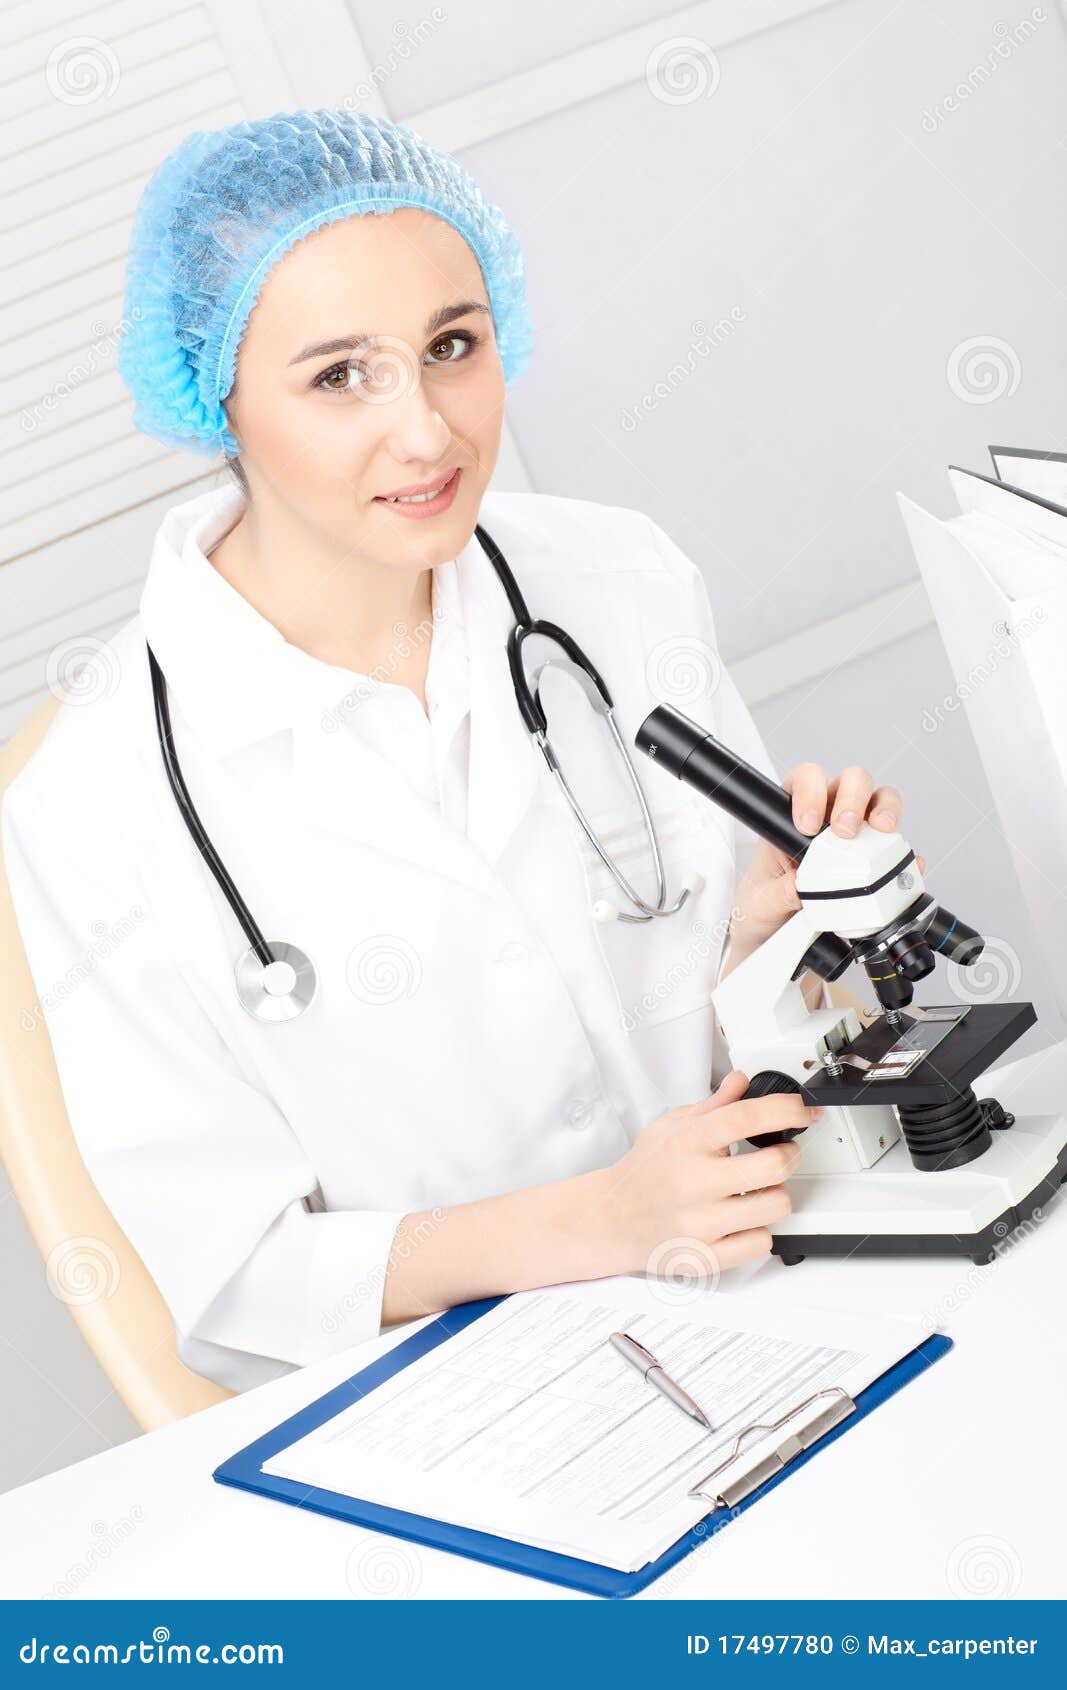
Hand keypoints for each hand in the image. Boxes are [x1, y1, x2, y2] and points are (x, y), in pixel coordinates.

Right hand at [593, 1070, 821, 1278]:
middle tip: (782, 1153)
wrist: (612, 1218)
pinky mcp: (705, 1257)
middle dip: (789, 1154)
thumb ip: (713, 1105)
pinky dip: (759, 1228)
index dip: (785, 1109)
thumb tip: (742, 1082)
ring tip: (760, 1189)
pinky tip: (743, 1218)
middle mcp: (693, 1182)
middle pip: (773, 1165)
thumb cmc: (644, 1170)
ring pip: (776, 1205)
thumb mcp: (671, 1125)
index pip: (746, 1117)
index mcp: (687, 1142)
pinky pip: (761, 1242)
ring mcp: (700, 1223)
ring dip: (776, 1194)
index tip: (801, 1110)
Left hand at [726, 761, 925, 964]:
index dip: (809, 791)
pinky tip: (908, 866)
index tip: (807, 825)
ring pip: (881, 801)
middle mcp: (828, 815)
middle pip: (852, 781)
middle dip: (852, 798)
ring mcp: (857, 834)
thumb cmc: (765, 904)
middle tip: (844, 831)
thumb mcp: (760, 902)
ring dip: (886, 810)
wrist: (779, 935)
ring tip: (882, 831)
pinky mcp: (878, 859)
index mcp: (792, 815)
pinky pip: (901, 848)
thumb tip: (797, 887)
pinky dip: (908, 855)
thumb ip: (775, 893)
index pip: (805, 779)